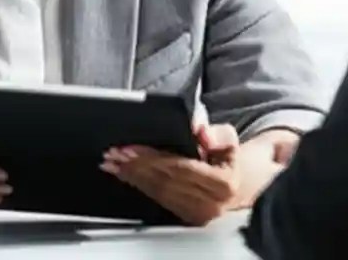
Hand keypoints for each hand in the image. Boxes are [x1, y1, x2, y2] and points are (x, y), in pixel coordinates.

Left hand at [101, 124, 239, 225]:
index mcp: (223, 184)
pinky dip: (138, 185)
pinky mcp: (184, 217)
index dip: (153, 158)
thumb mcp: (227, 138)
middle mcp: (209, 203)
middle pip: (165, 181)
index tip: (130, 148)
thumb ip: (216, 133)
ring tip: (112, 163)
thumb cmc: (226, 156)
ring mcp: (196, 214)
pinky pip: (157, 198)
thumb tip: (199, 129)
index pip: (180, 168)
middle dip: (136, 166)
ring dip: (131, 176)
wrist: (235, 182)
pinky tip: (124, 175)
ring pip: (158, 192)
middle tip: (114, 154)